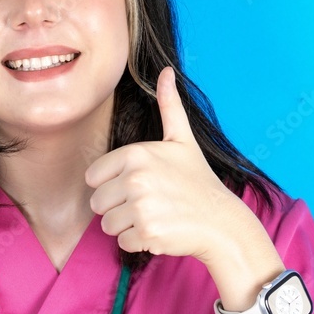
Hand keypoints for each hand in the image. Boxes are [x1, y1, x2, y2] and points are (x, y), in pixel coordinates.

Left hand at [85, 67, 268, 264]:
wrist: (221, 221)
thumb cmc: (197, 180)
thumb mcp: (182, 140)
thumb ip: (169, 106)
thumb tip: (165, 70)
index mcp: (136, 154)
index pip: (93, 177)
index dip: (111, 184)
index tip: (136, 185)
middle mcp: (136, 178)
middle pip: (96, 203)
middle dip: (117, 207)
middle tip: (147, 204)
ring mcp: (141, 206)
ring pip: (106, 224)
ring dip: (126, 226)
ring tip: (153, 216)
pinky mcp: (147, 232)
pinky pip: (121, 242)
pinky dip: (137, 242)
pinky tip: (159, 231)